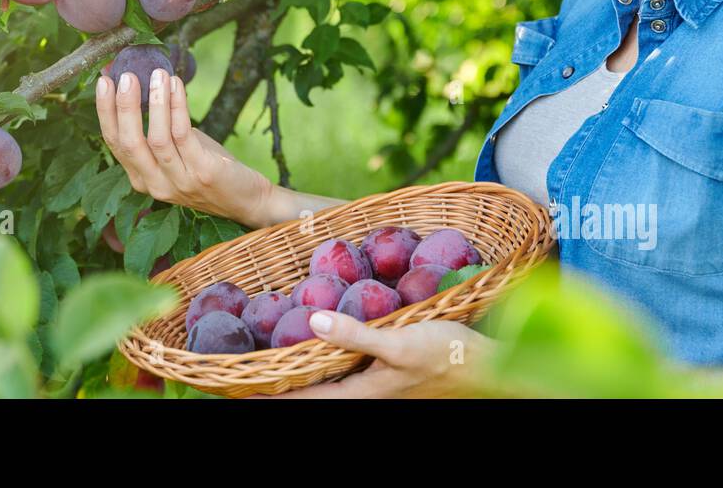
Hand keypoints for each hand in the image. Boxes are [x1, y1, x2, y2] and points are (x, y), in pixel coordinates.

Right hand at [95, 67, 274, 228]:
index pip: (114, 143)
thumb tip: (145, 83)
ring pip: (156, 138)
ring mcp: (179, 181)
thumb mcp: (176, 153)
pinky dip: (178, 106)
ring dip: (155, 102)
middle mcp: (156, 185)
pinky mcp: (203, 173)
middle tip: (125, 76)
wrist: (247, 199)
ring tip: (157, 74)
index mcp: (142, 179)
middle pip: (129, 143)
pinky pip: (184, 134)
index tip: (104, 81)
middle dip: (123, 106)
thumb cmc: (208, 168)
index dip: (106, 111)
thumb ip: (159, 129)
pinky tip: (176, 85)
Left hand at [244, 311, 497, 398]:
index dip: (268, 392)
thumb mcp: (400, 342)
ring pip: (326, 379)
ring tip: (271, 356)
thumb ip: (356, 334)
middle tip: (242, 370)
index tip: (234, 385)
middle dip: (278, 383)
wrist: (488, 363)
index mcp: (360, 392)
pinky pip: (345, 366)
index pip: (303, 398)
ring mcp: (375, 382)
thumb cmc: (446, 354)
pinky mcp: (387, 368)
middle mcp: (363, 392)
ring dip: (300, 372)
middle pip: (310, 391)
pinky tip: (322, 337)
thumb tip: (312, 324)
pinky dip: (324, 356)